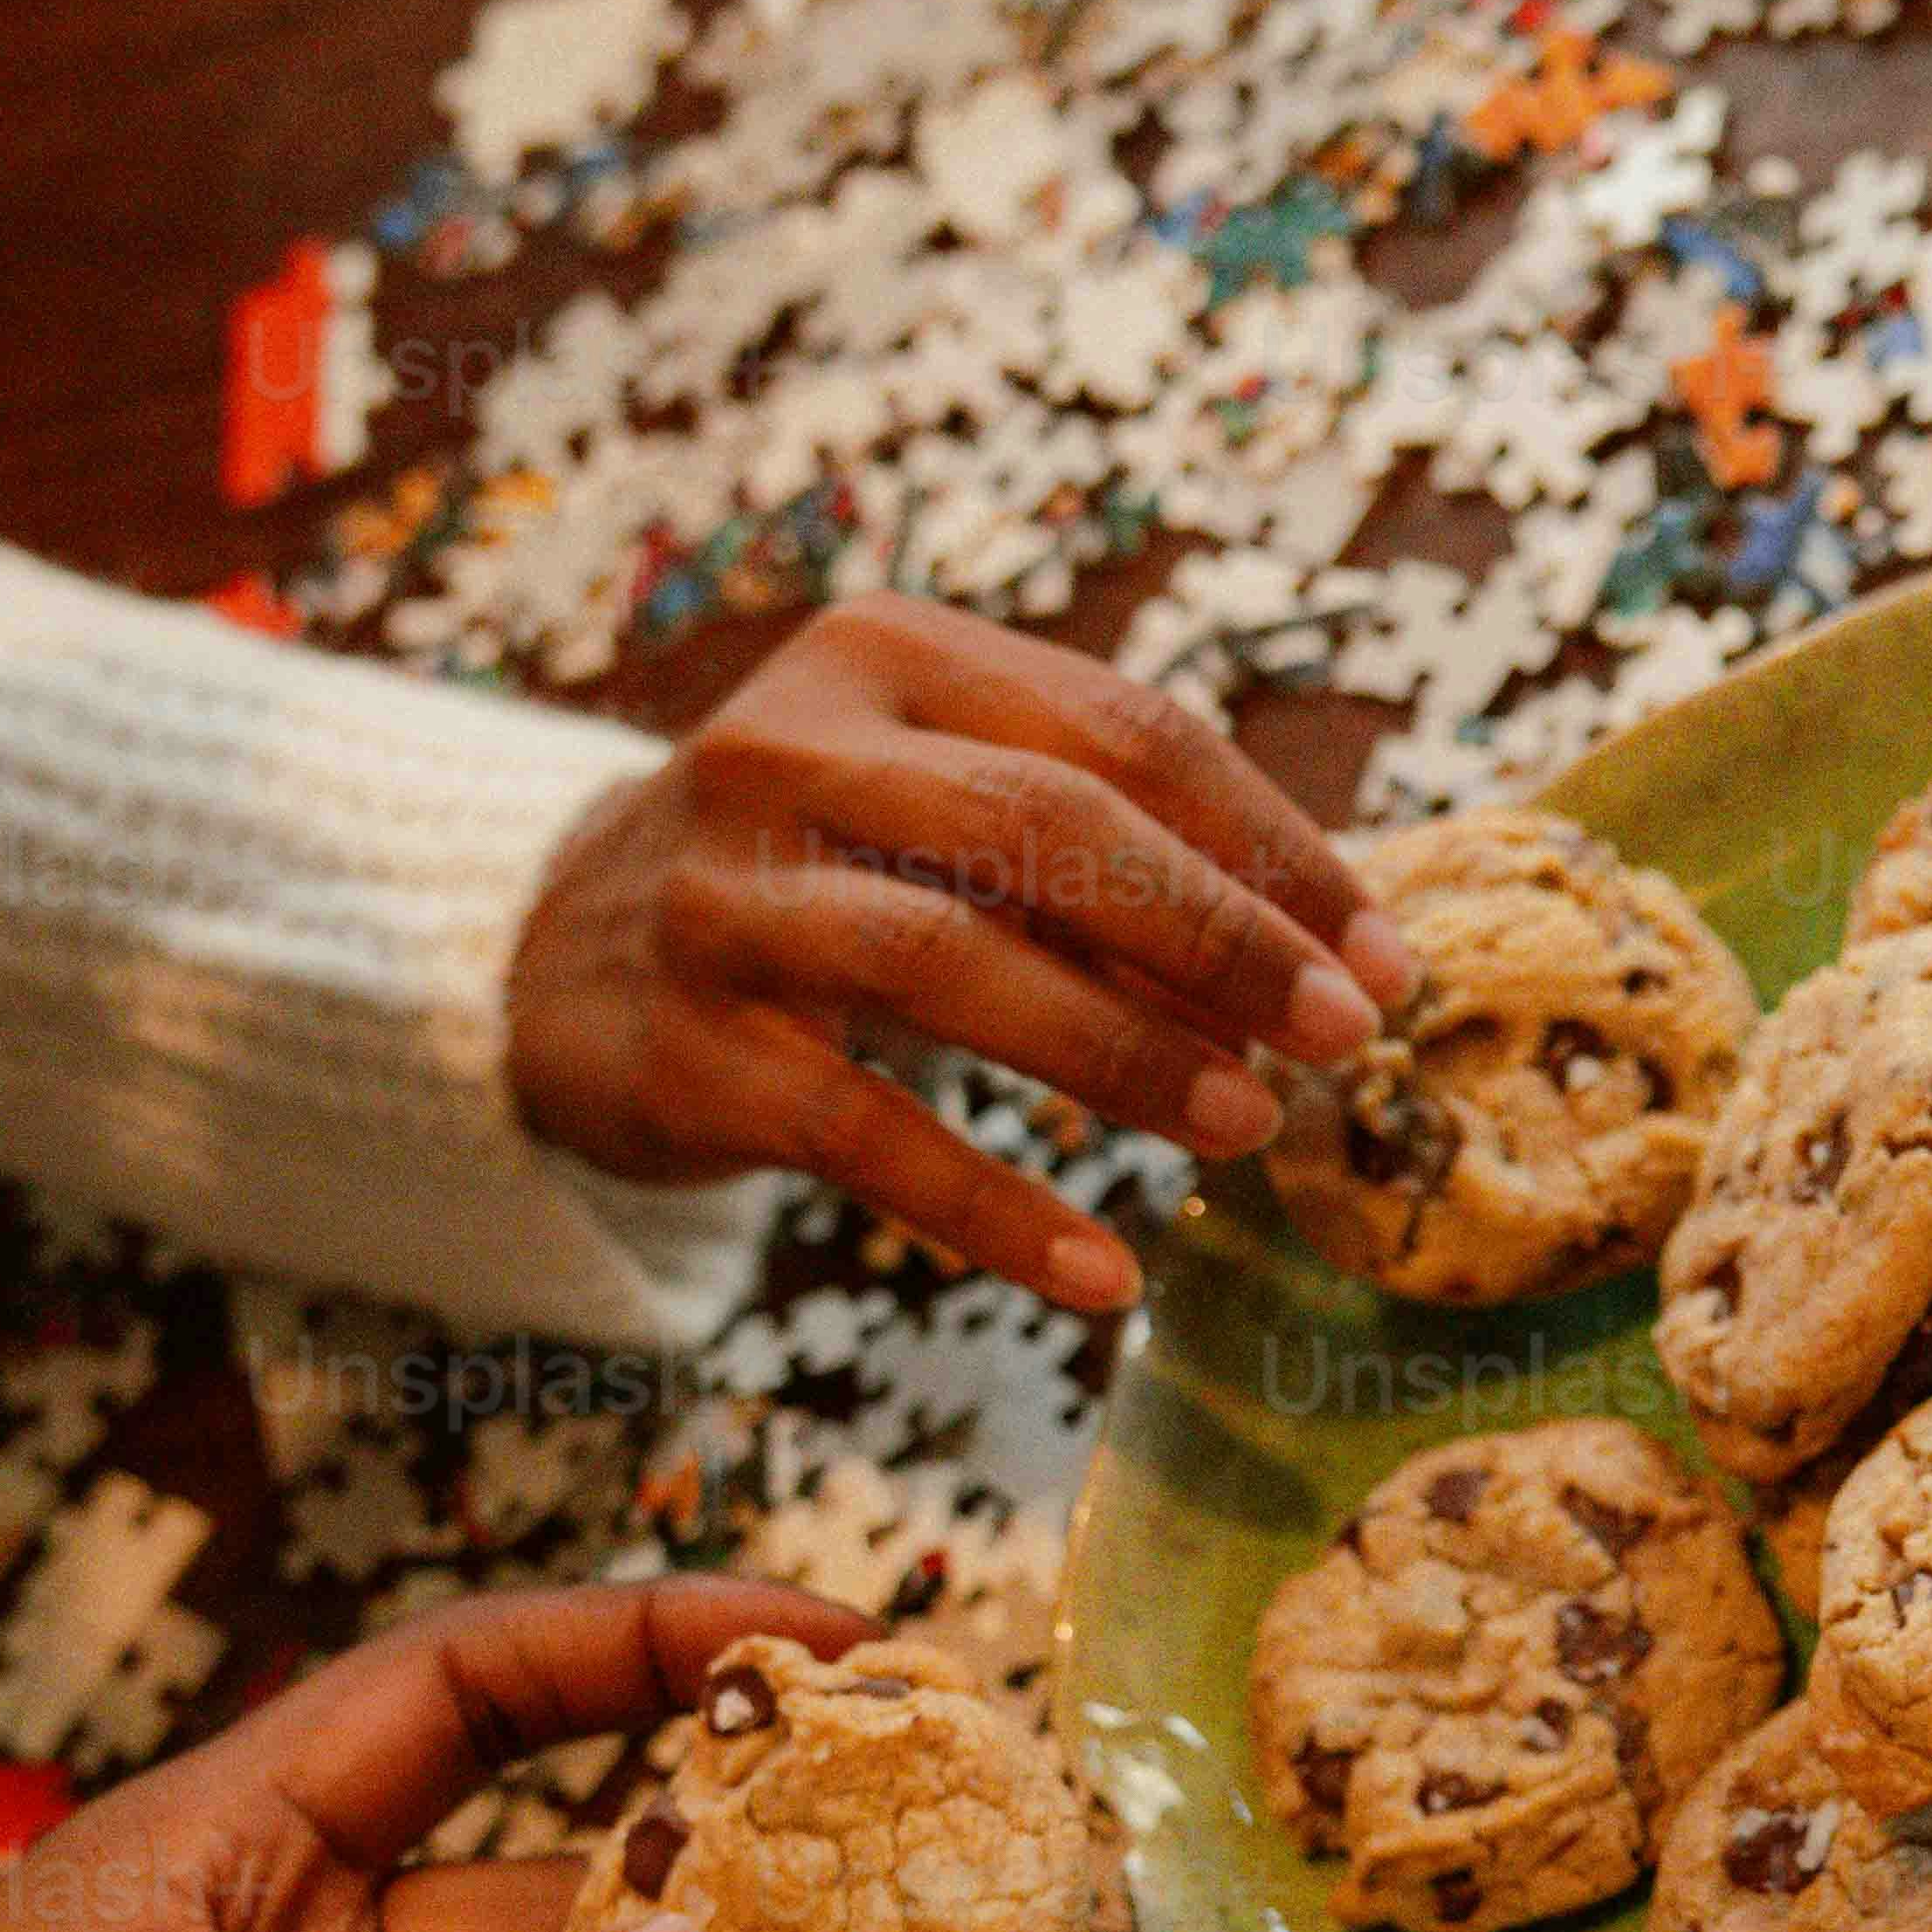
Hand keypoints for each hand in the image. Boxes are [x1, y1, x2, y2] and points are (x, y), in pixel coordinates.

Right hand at [508, 595, 1417, 1312]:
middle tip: (1345, 1036)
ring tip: (1250, 1128)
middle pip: (1045, 828)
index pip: (1121, 731)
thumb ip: (1100, 853)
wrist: (548, 962)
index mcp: (886, 656)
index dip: (1271, 847)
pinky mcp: (686, 1047)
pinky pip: (865, 1135)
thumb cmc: (815, 881)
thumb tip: (1326, 958)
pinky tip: (1103, 1275)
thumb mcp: (934, 809)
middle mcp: (786, 748)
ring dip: (1125, 1054)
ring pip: (951, 965)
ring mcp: (724, 898)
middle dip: (1222, 937)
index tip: (1383, 954)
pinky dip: (995, 1207)